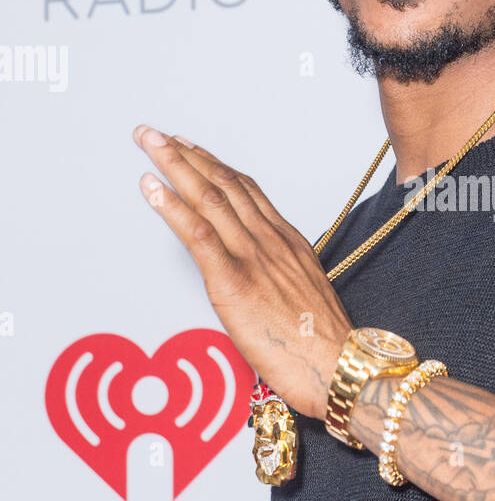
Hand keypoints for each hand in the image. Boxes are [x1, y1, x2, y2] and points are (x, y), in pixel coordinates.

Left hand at [133, 125, 350, 419]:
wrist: (339, 366)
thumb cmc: (324, 345)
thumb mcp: (305, 296)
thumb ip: (280, 278)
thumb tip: (261, 281)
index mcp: (287, 242)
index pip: (246, 190)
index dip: (214, 165)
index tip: (191, 148)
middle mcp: (270, 240)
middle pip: (224, 183)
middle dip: (186, 154)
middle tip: (156, 134)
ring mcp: (253, 258)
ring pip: (209, 198)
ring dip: (174, 165)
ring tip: (149, 143)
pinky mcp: (234, 281)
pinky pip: (198, 233)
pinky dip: (171, 206)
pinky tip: (151, 187)